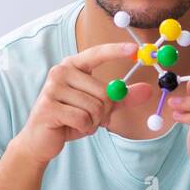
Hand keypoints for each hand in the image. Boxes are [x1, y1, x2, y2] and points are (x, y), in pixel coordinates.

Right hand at [11, 42, 154, 165]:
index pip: (96, 53)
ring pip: (94, 107)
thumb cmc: (71, 119)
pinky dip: (84, 128)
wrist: (41, 140)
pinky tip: (72, 127)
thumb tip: (148, 90)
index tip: (135, 49)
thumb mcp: (100, 107)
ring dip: (94, 121)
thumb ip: (122, 97)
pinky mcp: (48, 107)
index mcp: (72, 66)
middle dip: (105, 112)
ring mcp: (52, 88)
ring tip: (80, 122)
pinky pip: (82, 118)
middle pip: (104, 91)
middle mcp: (60, 72)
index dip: (116, 51)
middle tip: (94, 119)